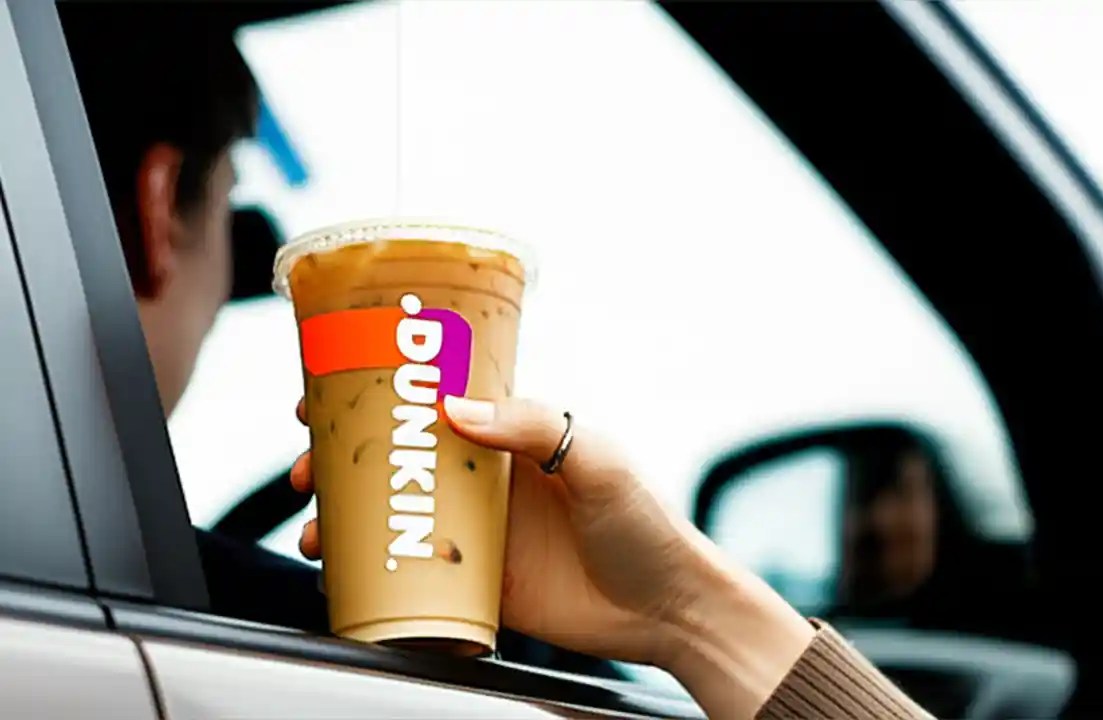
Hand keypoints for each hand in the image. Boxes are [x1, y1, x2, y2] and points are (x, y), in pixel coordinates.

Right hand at [291, 395, 814, 718]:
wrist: (666, 609)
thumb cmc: (646, 524)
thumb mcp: (597, 460)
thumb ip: (533, 427)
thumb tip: (455, 407)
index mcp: (511, 435)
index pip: (431, 401)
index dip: (376, 393)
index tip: (323, 393)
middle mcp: (485, 478)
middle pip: (394, 459)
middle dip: (338, 461)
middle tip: (306, 472)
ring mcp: (476, 531)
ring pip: (391, 515)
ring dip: (343, 519)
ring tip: (317, 533)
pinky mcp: (476, 584)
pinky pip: (411, 572)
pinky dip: (369, 571)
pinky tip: (342, 574)